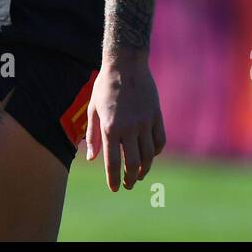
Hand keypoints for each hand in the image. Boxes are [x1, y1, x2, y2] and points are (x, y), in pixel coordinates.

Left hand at [85, 50, 165, 190]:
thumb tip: (91, 158)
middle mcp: (129, 127)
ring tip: (138, 175)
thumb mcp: (93, 109)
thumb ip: (92, 135)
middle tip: (128, 185)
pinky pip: (159, 141)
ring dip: (144, 169)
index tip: (114, 188)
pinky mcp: (156, 115)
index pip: (113, 162)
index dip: (114, 179)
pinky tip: (149, 155)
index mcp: (110, 127)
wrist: (126, 64)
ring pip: (149, 155)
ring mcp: (145, 122)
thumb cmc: (105, 86)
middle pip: (133, 163)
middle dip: (130, 179)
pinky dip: (155, 152)